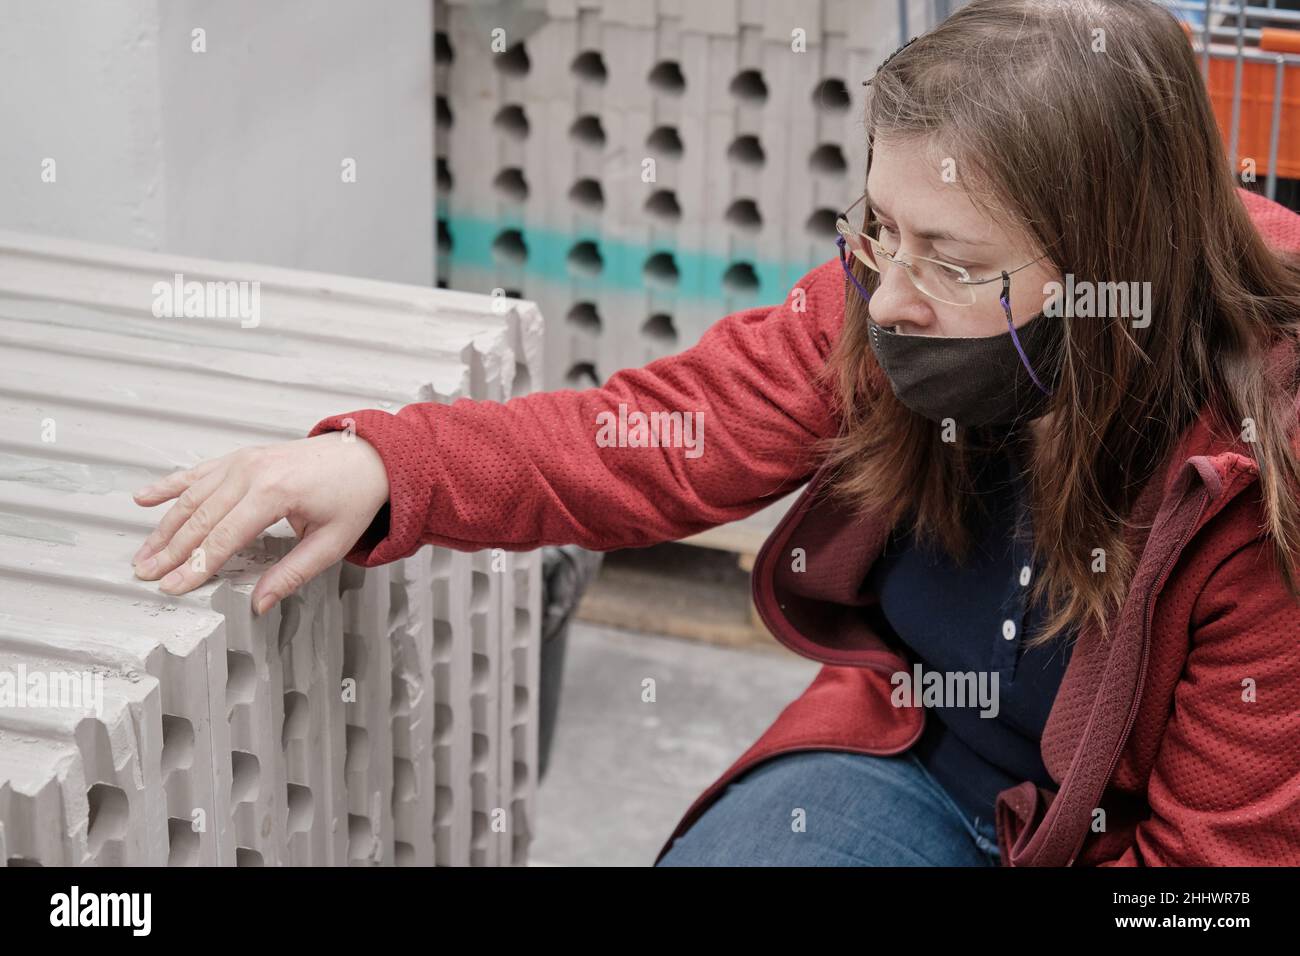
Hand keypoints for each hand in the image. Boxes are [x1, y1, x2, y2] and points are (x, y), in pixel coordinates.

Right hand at [130, 432, 389, 613]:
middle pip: (201, 519)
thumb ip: (291, 574)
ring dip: (164, 526)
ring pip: (192, 497)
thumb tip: (260, 604)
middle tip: (146, 575)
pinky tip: (143, 498)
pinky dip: (169, 485)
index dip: (195, 567)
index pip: (224, 538)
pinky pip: (198, 472)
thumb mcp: (330, 543)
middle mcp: (252, 472)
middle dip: (171, 551)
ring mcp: (243, 460)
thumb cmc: (352, 495)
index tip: (172, 587)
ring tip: (144, 553)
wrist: (367, 456)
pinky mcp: (241, 457)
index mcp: (275, 492)